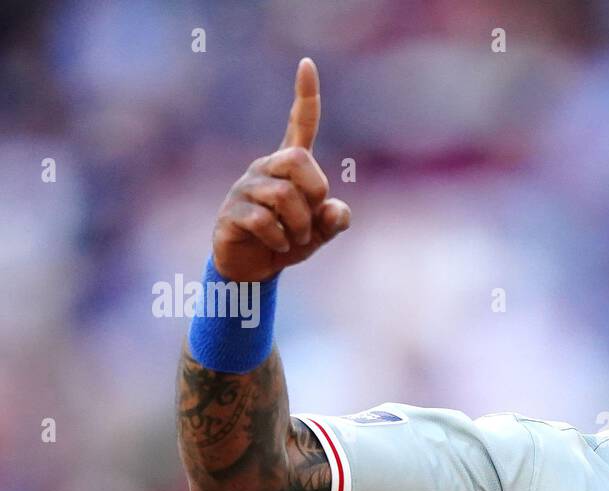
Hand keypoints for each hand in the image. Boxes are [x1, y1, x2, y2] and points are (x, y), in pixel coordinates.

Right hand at [211, 58, 350, 281]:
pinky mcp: (231, 213)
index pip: (300, 124)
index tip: (307, 63)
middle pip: (297, 160)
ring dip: (300, 227)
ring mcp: (245, 189)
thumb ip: (335, 221)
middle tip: (311, 218)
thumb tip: (336, 211)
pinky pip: (264, 221)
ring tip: (294, 240)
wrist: (252, 269)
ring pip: (283, 196)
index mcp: (290, 167)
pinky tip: (278, 246)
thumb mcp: (319, 234)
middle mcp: (266, 169)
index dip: (306, 96)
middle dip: (314, 192)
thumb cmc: (288, 242)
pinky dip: (280, 240)